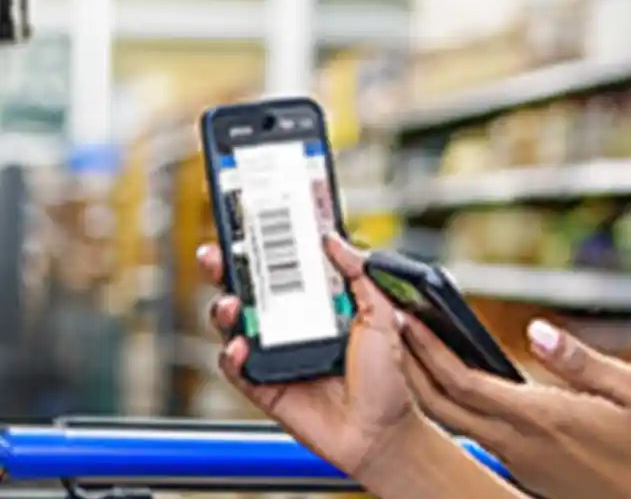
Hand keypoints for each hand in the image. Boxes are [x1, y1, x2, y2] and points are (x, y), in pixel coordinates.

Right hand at [198, 236, 419, 480]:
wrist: (381, 432)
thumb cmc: (387, 378)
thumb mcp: (382, 315)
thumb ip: (359, 275)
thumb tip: (334, 239)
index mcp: (319, 305)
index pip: (285, 269)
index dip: (265, 248)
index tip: (250, 225)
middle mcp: (293, 326)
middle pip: (249, 291)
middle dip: (225, 270)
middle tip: (216, 255)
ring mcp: (276, 355)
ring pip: (234, 325)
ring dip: (223, 310)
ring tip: (229, 303)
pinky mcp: (264, 386)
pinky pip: (236, 368)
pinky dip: (231, 356)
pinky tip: (239, 346)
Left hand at [401, 316, 630, 498]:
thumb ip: (578, 360)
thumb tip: (539, 330)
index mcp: (542, 420)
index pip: (466, 383)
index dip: (430, 350)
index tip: (409, 318)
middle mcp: (522, 446)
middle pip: (446, 407)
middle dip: (414, 366)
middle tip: (394, 328)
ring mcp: (523, 464)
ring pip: (459, 424)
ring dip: (433, 387)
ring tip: (420, 350)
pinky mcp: (531, 474)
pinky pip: (482, 437)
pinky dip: (461, 408)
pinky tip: (465, 388)